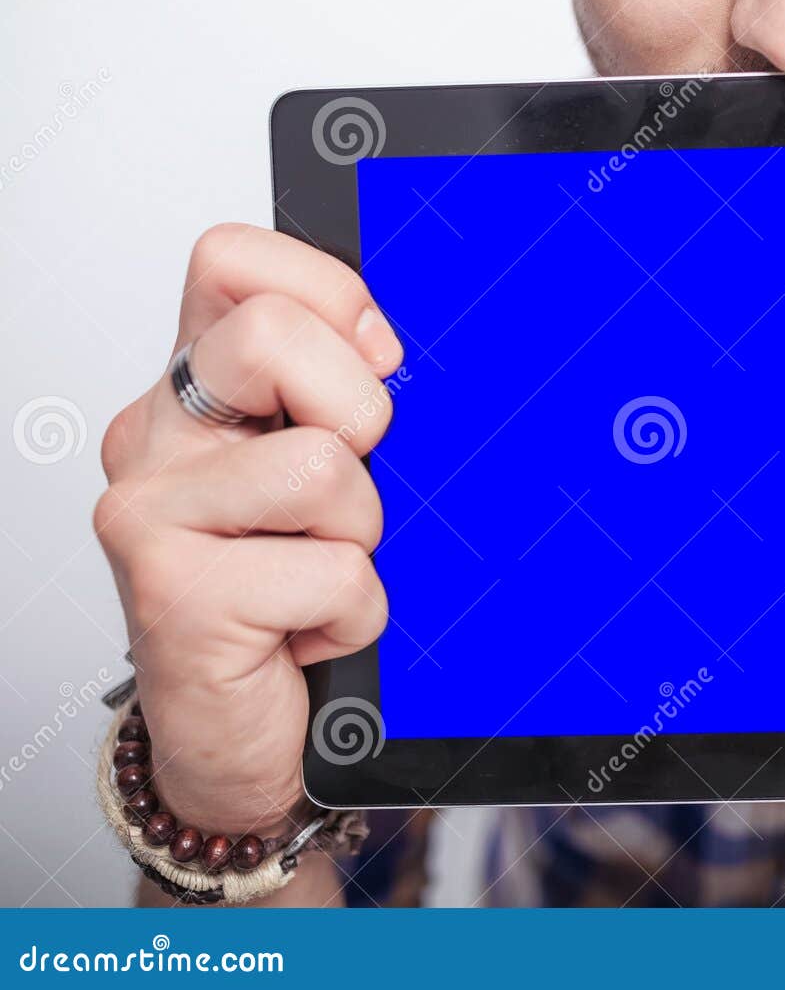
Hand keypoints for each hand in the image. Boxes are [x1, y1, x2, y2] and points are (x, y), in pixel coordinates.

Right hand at [94, 224, 401, 833]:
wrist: (244, 729)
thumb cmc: (294, 589)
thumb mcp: (338, 471)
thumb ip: (354, 395)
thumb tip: (427, 348)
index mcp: (201, 382)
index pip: (232, 259)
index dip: (326, 292)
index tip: (379, 357)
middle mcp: (159, 432)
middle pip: (270, 335)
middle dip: (357, 408)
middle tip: (357, 475)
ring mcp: (152, 509)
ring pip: (321, 464)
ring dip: (362, 532)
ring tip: (325, 568)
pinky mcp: (171, 590)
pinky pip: (332, 570)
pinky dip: (355, 610)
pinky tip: (310, 629)